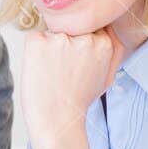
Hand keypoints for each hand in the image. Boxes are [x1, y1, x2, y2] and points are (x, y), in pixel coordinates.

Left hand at [19, 28, 119, 147]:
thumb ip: (113, 50)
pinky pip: (34, 37)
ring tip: (52, 73)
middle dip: (65, 43)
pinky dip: (34, 51)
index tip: (74, 62)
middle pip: (71, 27)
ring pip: (53, 32)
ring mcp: (59, 38)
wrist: (57, 120)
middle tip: (62, 69)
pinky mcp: (37, 42)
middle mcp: (84, 37)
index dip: (79, 44)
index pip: (90, 27)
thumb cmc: (79, 100)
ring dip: (49, 47)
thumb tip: (109, 29)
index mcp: (104, 43)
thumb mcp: (107, 76)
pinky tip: (40, 70)